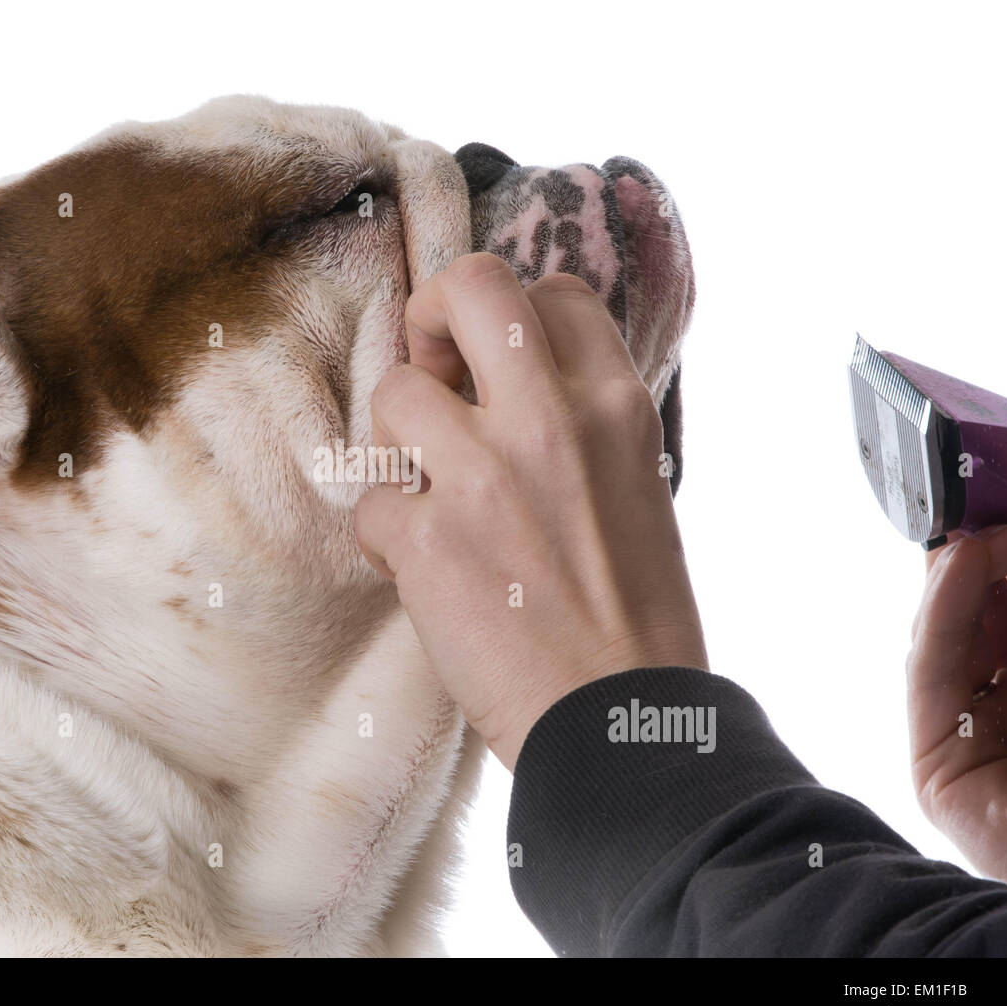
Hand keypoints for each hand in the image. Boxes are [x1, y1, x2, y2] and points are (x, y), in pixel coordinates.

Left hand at [354, 253, 707, 768]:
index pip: (551, 292)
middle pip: (469, 284)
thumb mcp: (637, 487)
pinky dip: (385, 535)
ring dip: (398, 443)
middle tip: (432, 376)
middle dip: (432, 316)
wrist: (620, 721)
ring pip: (393, 390)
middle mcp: (550, 420)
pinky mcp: (425, 540)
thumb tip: (511, 387)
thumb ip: (581, 424)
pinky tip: (421, 569)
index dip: (509, 319)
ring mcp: (482, 475)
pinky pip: (370, 499)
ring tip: (428, 495)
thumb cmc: (635, 614)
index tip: (492, 367)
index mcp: (615, 406)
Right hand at [909, 525, 1006, 886]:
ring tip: (978, 532)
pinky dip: (939, 621)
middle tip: (993, 511)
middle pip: (985, 629)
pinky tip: (953, 570)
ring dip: (959, 584)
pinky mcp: (938, 769)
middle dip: (986, 569)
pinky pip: (931, 681)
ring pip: (950, 646)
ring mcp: (974, 747)